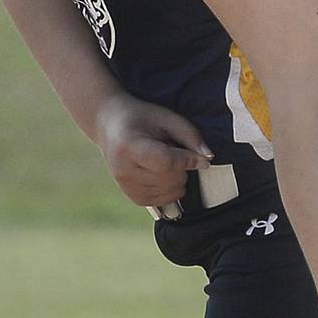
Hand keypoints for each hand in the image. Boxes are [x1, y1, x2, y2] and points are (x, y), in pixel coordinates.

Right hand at [93, 91, 213, 206]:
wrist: (110, 126)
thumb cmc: (140, 118)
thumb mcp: (166, 117)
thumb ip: (190, 135)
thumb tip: (207, 158)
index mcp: (129, 146)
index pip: (166, 162)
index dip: (188, 160)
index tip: (201, 158)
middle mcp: (124, 170)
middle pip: (171, 179)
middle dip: (183, 167)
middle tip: (171, 149)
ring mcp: (126, 186)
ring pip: (171, 192)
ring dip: (177, 178)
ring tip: (164, 160)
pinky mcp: (133, 197)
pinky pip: (164, 201)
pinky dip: (171, 189)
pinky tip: (163, 173)